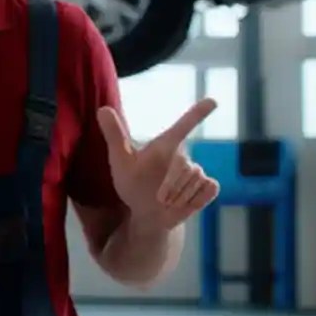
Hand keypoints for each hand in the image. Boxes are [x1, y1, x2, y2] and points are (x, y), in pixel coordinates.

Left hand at [98, 98, 221, 231]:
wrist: (147, 214)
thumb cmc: (132, 184)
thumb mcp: (120, 161)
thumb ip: (114, 136)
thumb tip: (102, 108)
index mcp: (165, 145)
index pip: (184, 126)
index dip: (198, 113)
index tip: (212, 101)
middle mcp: (182, 155)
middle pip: (185, 167)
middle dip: (171, 186)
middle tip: (159, 197)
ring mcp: (197, 171)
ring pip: (196, 181)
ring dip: (179, 196)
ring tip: (166, 201)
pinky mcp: (208, 186)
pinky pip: (208, 190)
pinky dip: (194, 201)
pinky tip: (183, 204)